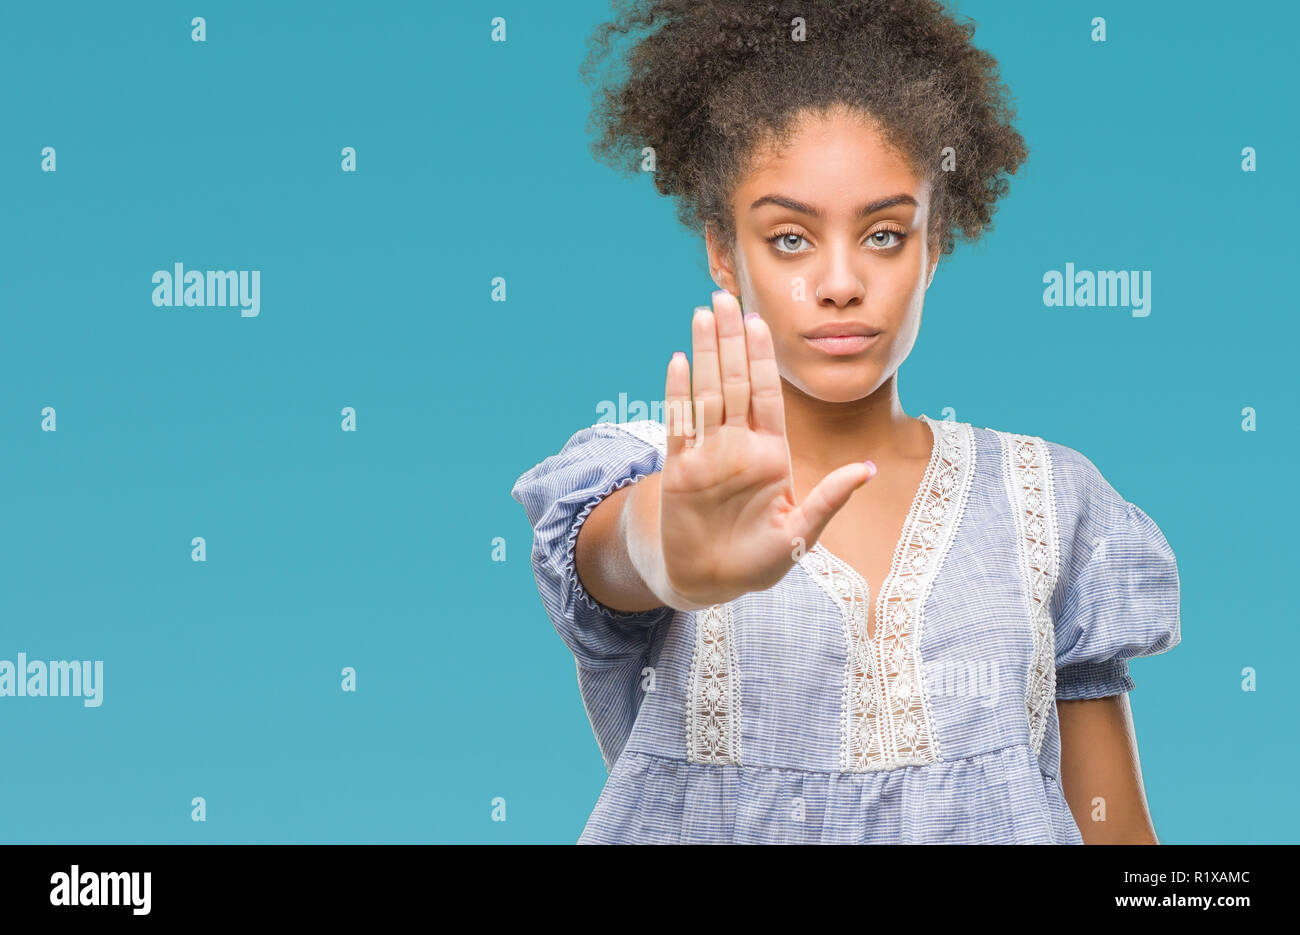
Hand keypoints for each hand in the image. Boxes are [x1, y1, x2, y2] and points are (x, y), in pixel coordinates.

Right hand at [657, 290, 874, 606]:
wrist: (711, 582)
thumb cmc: (760, 561)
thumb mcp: (802, 534)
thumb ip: (829, 498)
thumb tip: (868, 468)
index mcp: (771, 454)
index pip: (766, 394)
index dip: (762, 357)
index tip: (761, 320)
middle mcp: (738, 446)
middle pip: (733, 381)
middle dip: (730, 340)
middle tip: (725, 297)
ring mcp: (707, 455)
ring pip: (706, 393)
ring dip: (704, 354)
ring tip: (703, 314)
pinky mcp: (679, 470)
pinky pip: (679, 425)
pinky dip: (677, 393)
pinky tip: (678, 361)